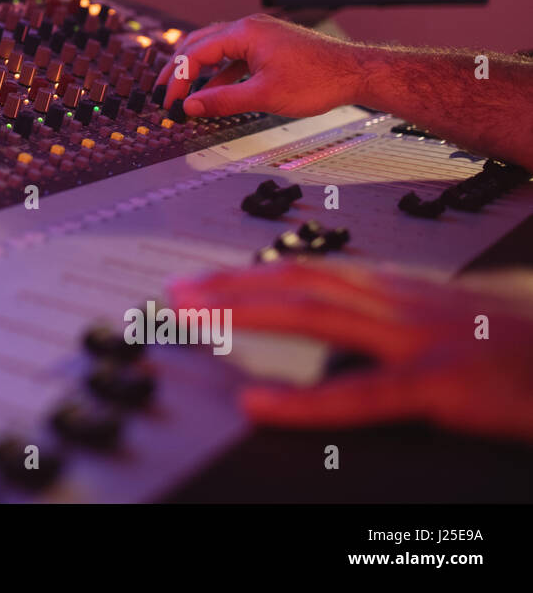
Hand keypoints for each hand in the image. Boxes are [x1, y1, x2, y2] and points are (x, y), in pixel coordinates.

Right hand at [155, 14, 364, 117]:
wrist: (355, 74)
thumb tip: (191, 105)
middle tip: (163, 90)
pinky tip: (214, 91)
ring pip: (216, 48)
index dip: (176, 78)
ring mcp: (260, 35)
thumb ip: (222, 100)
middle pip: (199, 43)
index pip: (195, 52)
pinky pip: (234, 56)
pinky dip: (219, 72)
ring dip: (198, 70)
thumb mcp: (263, 96)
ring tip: (183, 91)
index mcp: (245, 32)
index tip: (169, 100)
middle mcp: (250, 27)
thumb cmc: (318, 79)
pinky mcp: (270, 46)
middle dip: (178, 68)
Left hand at [167, 261, 532, 442]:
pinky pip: (360, 395)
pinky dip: (304, 399)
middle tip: (175, 290)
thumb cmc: (517, 353)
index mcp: (400, 293)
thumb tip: (338, 342)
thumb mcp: (444, 329)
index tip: (201, 277)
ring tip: (194, 316)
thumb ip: (390, 328)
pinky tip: (258, 401)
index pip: (309, 273)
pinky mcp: (441, 386)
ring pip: (315, 318)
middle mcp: (401, 304)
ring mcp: (419, 342)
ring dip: (246, 314)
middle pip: (299, 284)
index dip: (250, 273)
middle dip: (231, 284)